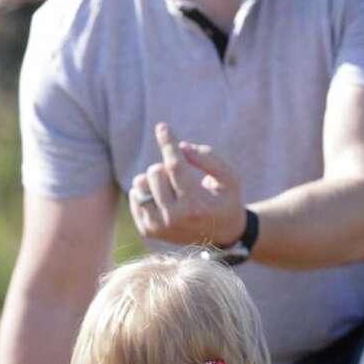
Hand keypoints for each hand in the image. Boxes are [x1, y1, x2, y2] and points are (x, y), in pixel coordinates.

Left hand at [129, 122, 246, 247]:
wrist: (221, 235)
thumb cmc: (225, 200)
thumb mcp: (229, 177)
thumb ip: (209, 158)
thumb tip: (181, 147)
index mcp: (195, 206)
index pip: (175, 167)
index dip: (169, 144)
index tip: (163, 127)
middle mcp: (173, 218)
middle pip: (155, 172)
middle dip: (166, 166)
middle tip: (181, 175)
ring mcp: (157, 226)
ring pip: (140, 184)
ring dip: (154, 178)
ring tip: (170, 186)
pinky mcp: (147, 230)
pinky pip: (134, 196)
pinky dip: (146, 190)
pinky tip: (162, 196)